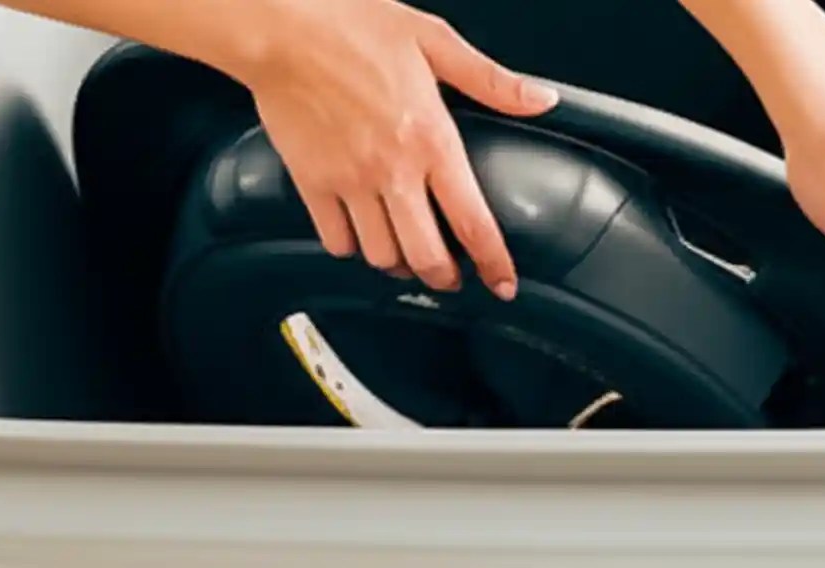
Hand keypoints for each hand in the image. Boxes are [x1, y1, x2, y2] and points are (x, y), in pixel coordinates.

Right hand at [239, 0, 558, 298]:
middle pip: (426, 256)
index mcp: (431, 138)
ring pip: (381, 255)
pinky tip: (360, 237)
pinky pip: (335, 240)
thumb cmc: (352, 24)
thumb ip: (492, 80)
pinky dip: (351, 248)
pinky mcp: (312, 183)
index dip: (494, 263)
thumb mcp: (434, 41)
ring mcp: (350, 181)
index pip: (474, 222)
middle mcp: (393, 170)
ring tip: (407, 258)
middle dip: (444, 278)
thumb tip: (542, 99)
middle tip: (451, 278)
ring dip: (398, 264)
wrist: (282, 26)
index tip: (503, 284)